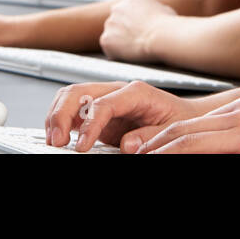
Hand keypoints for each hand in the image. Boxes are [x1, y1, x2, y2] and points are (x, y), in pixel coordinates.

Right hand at [44, 79, 197, 151]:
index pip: (102, 104)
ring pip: (70, 97)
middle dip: (62, 114)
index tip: (81, 147)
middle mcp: (117, 92)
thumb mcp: (171, 129)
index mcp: (136, 92)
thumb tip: (127, 144)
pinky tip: (58, 136)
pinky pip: (72, 110)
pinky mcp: (99, 114)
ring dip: (56, 116)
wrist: (186, 118)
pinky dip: (60, 121)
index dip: (88, 125)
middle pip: (79, 92)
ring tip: (53, 139)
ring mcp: (106, 100)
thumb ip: (150, 136)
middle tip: (57, 141)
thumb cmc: (179, 121)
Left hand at [98, 0, 176, 62]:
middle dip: (124, 30)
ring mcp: (110, 24)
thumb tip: (156, 13)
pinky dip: (116, 54)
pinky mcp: (106, 39)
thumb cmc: (167, 24)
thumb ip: (152, 9)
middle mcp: (117, 8)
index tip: (139, 29)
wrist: (161, 36)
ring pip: (112, 35)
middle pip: (117, 21)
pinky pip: (109, 49)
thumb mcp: (163, 8)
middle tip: (135, 40)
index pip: (127, 8)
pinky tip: (129, 56)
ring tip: (134, 50)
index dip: (133, 20)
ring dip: (120, 42)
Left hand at [134, 96, 239, 153]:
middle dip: (150, 149)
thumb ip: (228, 150)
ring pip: (186, 139)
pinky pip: (203, 148)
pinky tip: (162, 162)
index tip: (137, 157)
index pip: (186, 129)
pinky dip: (179, 156)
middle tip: (127, 158)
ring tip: (138, 161)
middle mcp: (237, 112)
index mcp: (237, 115)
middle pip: (180, 131)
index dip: (157, 145)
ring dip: (158, 154)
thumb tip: (196, 155)